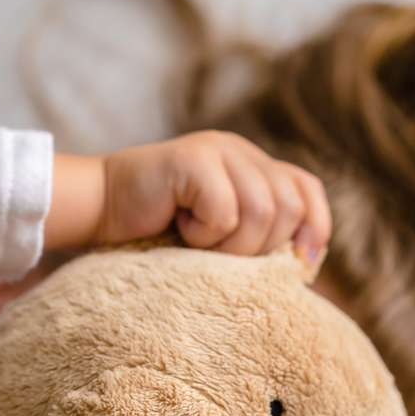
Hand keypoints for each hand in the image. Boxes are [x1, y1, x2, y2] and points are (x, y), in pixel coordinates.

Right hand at [46, 132, 331, 261]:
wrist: (101, 211)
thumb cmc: (157, 234)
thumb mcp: (221, 237)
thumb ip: (259, 236)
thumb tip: (305, 264)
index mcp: (254, 166)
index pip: (308, 191)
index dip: (314, 228)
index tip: (301, 265)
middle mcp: (241, 152)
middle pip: (289, 207)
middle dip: (261, 247)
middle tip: (220, 253)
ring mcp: (218, 150)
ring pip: (262, 211)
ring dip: (231, 245)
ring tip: (198, 243)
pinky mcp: (193, 158)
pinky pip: (225, 212)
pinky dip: (204, 234)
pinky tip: (179, 226)